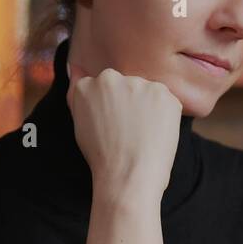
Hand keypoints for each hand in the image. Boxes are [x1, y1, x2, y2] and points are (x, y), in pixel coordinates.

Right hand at [66, 59, 182, 202]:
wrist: (128, 176)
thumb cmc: (102, 156)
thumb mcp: (79, 123)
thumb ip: (76, 92)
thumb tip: (75, 66)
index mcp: (88, 84)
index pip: (106, 87)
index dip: (113, 109)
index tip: (115, 126)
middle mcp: (112, 78)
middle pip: (127, 85)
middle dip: (131, 103)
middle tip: (130, 132)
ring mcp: (139, 84)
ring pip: (148, 91)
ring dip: (149, 107)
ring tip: (143, 134)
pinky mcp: (163, 93)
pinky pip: (167, 100)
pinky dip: (166, 115)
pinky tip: (157, 134)